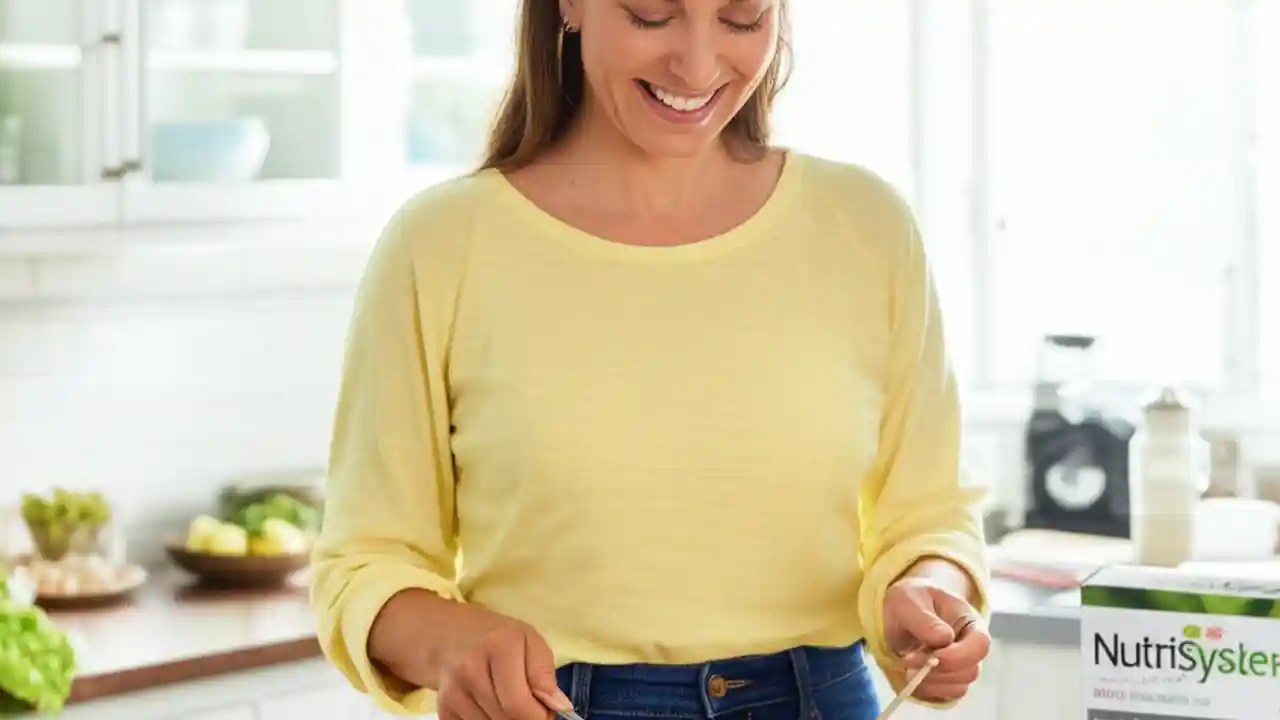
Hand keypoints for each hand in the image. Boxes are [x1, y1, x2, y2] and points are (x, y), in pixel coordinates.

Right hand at [437, 611, 573, 719]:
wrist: (451, 636)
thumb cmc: (499, 639)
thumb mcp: (530, 641)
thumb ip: (544, 674)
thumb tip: (559, 707)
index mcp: (498, 647)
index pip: (519, 705)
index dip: (539, 717)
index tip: (546, 714)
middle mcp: (470, 670)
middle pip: (505, 719)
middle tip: (530, 707)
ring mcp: (452, 692)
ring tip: (508, 702)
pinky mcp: (444, 710)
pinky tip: (490, 707)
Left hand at [882, 566, 989, 702]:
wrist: (898, 611)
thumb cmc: (909, 600)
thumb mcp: (908, 600)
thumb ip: (925, 619)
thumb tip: (944, 639)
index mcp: (970, 622)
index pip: (981, 645)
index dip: (960, 655)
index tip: (933, 655)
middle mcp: (969, 648)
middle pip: (970, 671)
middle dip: (938, 670)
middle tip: (908, 660)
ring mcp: (959, 666)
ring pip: (958, 686)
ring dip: (930, 681)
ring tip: (905, 664)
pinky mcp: (945, 680)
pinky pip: (944, 694)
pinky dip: (925, 689)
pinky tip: (909, 673)